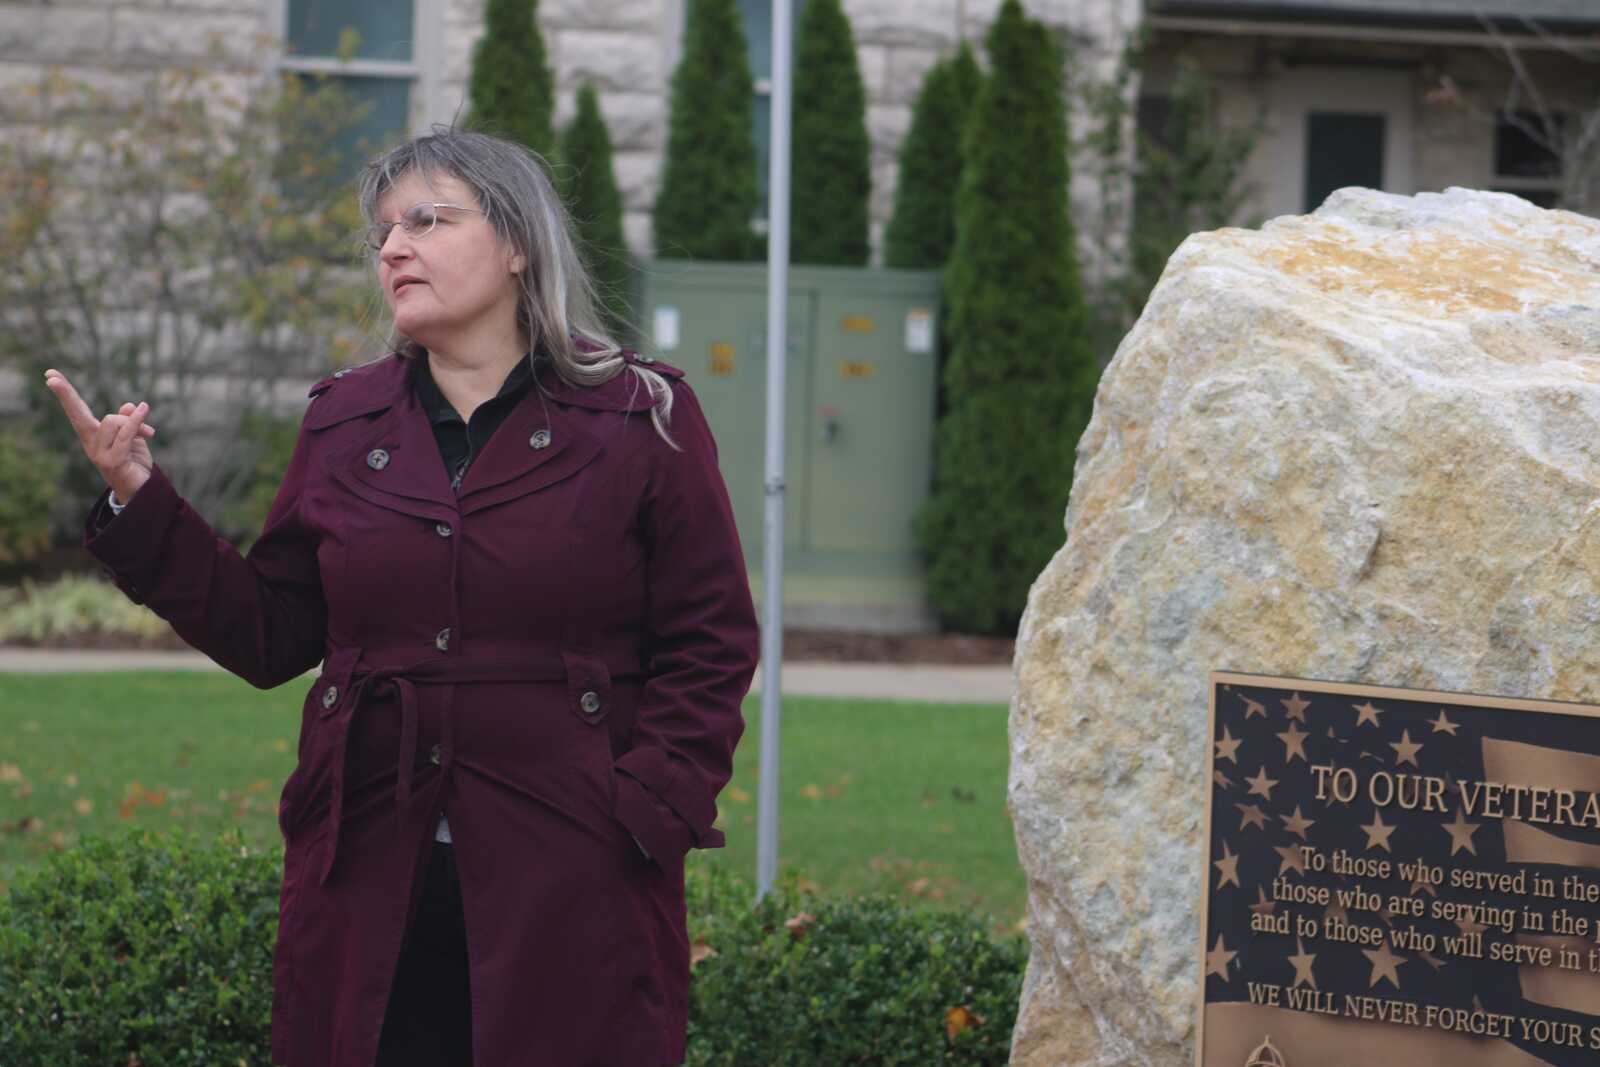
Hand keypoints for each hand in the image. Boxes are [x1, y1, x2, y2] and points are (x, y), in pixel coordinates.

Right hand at [42, 368, 157, 502]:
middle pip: (80, 414)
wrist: (143, 491)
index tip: (50, 375)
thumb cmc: (135, 463)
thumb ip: (129, 421)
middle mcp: (91, 444)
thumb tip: (130, 406)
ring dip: (134, 422)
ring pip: (112, 421)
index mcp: (93, 436)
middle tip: (49, 376)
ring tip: (148, 433)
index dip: (66, 394)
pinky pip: (125, 435)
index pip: (76, 412)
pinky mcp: (112, 461)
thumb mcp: (133, 437)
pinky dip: (136, 422)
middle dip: (65, 394)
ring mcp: (99, 454)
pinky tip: (144, 409)